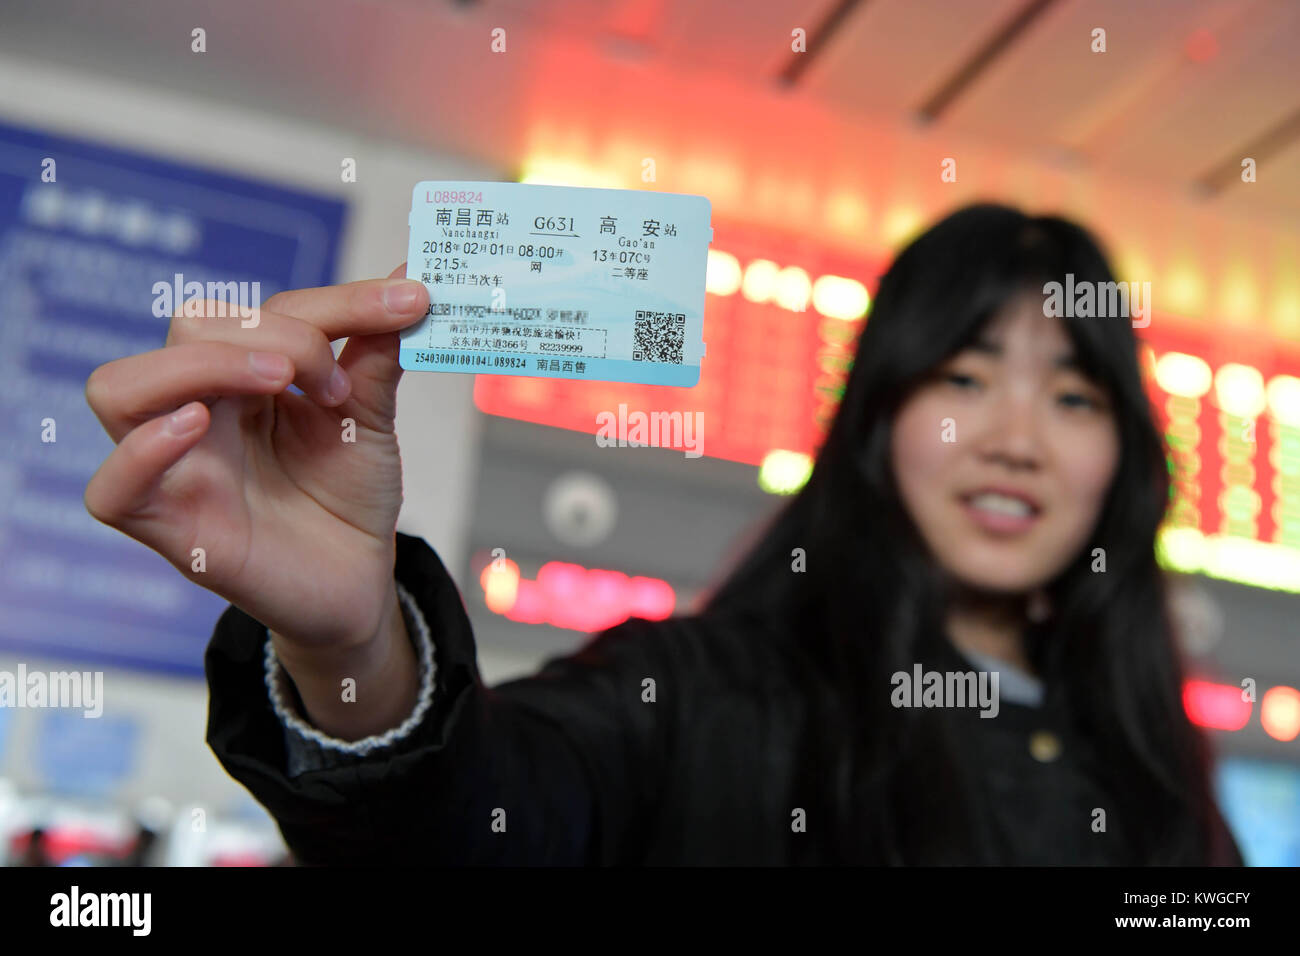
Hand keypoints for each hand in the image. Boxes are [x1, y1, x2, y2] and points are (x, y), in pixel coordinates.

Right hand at [84, 264, 428, 652]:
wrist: (360, 582)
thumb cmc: (348, 498)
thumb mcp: (368, 419)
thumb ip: (378, 352)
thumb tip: (412, 274)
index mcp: (243, 377)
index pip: (266, 310)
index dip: (338, 301)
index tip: (408, 305)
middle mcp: (199, 410)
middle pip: (190, 327)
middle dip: (274, 333)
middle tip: (335, 380)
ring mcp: (175, 467)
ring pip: (121, 387)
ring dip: (201, 366)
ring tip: (279, 381)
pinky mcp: (170, 527)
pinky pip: (111, 488)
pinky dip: (142, 451)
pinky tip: (197, 428)